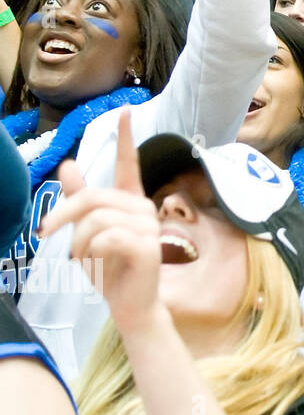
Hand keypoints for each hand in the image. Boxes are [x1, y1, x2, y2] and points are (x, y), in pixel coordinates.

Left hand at [38, 112, 163, 335]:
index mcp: (130, 201)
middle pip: (94, 197)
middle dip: (64, 214)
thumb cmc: (111, 267)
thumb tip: (67, 164)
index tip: (125, 111)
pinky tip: (97, 264)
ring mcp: (148, 227)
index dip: (125, 138)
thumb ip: (81, 200)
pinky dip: (92, 253)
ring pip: (96, 219)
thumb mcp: (88, 232)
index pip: (129, 163)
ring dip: (79, 242)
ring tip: (82, 258)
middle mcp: (143, 208)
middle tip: (45, 234)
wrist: (131, 304)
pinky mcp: (146, 246)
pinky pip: (106, 238)